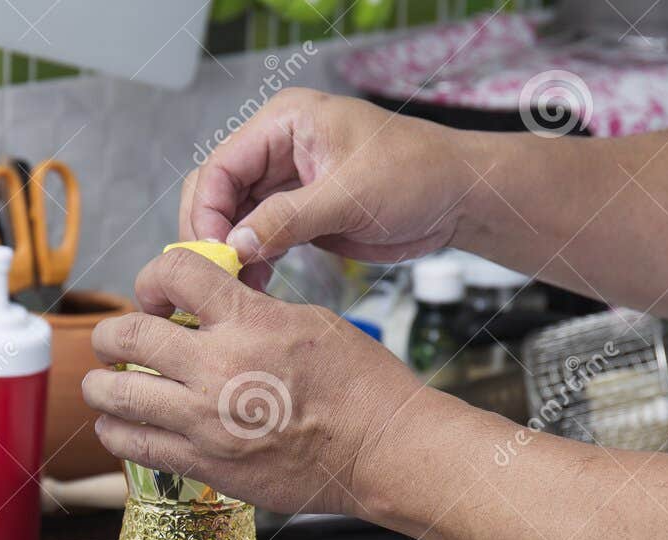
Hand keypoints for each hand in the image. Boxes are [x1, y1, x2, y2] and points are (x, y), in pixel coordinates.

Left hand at [84, 247, 424, 517]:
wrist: (382, 450)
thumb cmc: (361, 386)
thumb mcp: (309, 321)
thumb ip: (251, 312)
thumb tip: (209, 310)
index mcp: (248, 321)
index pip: (173, 273)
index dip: (154, 277)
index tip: (157, 293)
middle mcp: (218, 368)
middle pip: (127, 335)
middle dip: (110, 333)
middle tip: (112, 340)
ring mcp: (206, 421)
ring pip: (117, 394)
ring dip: (101, 386)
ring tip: (103, 385)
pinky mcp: (206, 464)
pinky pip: (136, 446)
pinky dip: (117, 432)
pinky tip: (118, 427)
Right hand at [180, 89, 473, 287]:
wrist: (458, 198)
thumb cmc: (416, 175)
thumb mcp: (350, 196)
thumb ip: (288, 219)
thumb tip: (235, 246)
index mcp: (285, 122)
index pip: (221, 165)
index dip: (209, 212)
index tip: (213, 254)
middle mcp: (277, 147)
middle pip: (217, 191)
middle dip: (211, 233)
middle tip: (215, 277)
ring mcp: (285, 182)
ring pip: (233, 218)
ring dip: (230, 253)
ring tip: (235, 290)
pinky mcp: (298, 213)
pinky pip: (257, 237)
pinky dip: (251, 262)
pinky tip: (254, 288)